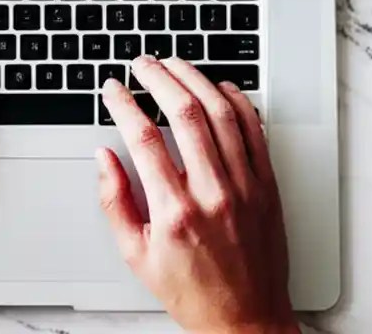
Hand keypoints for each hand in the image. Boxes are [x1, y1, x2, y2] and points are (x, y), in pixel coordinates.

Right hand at [98, 56, 295, 333]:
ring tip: (176, 64)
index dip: (124, 103)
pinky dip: (238, 101)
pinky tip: (220, 88)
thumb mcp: (135, 255)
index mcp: (174, 212)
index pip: (143, 137)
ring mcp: (245, 186)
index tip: (113, 88)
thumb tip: (103, 157)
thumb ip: (114, 201)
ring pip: (222, 113)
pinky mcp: (268, 185)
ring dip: (196, 79)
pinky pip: (255, 130)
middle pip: (185, 113)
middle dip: (159, 78)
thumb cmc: (191, 291)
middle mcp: (212, 193)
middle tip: (143, 64)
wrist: (245, 319)